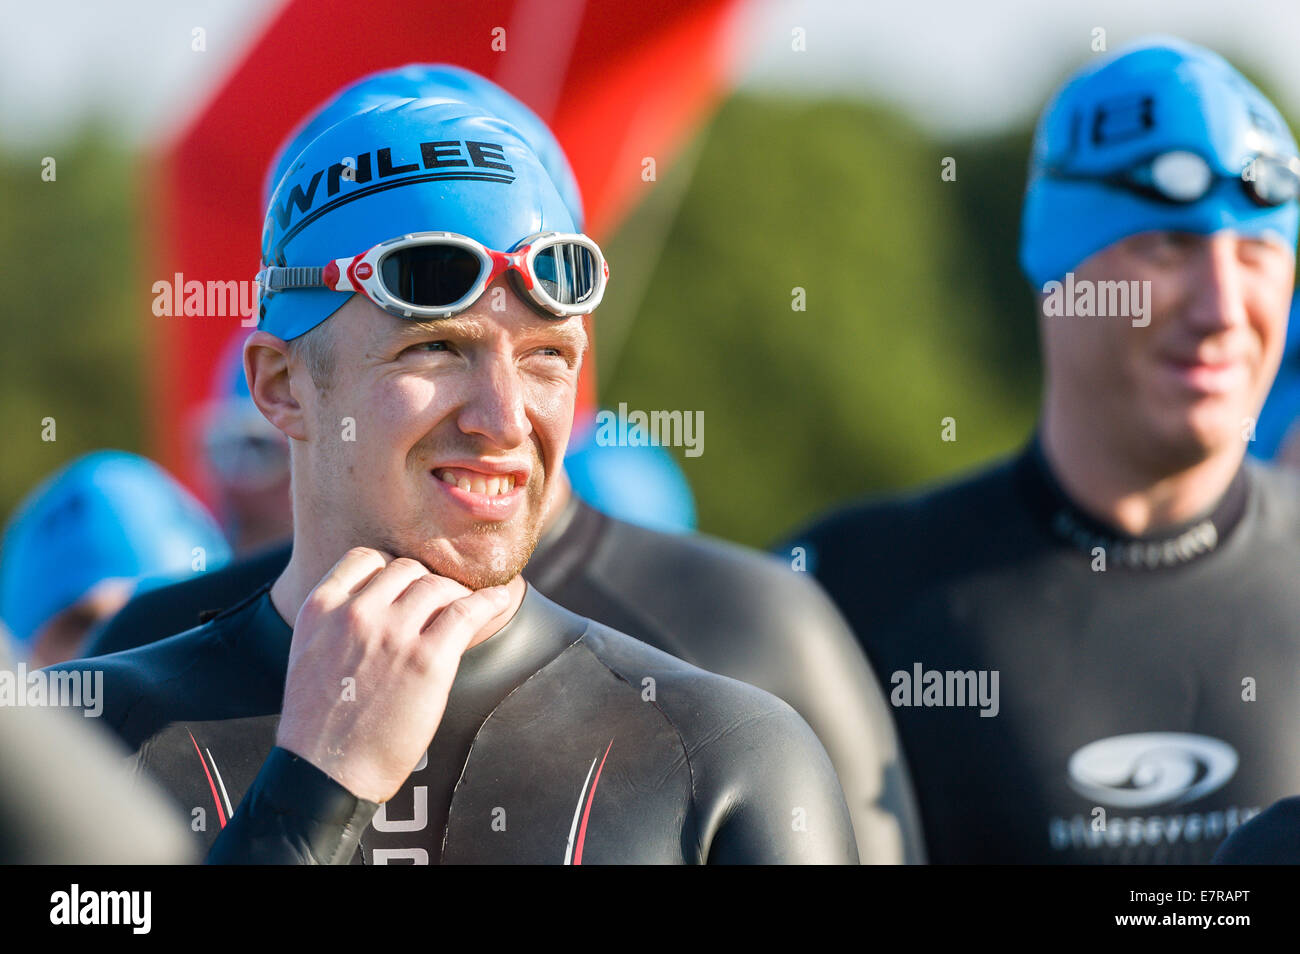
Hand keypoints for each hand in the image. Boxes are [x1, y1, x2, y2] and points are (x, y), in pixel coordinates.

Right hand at [275, 547, 511, 801]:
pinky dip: (489, 601)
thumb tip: (376, 600)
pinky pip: (468, 611)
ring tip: (465, 607)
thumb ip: (336, 619)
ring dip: (455, 594)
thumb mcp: (308, 652)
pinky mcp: (428, 659)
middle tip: (439, 602)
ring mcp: (393, 634)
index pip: (365, 558)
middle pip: (407, 569)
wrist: (326, 772)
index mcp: (321, 608)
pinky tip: (498, 600)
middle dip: (425, 583)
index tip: (407, 585)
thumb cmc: (320, 722)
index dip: (391, 569)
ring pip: (437, 586)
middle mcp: (356, 613)